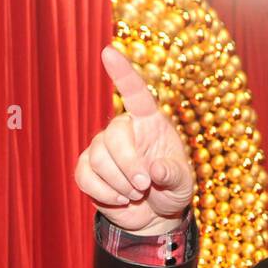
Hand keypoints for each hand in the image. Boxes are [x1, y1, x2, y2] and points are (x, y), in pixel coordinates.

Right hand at [74, 45, 195, 233]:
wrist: (154, 216)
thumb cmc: (171, 191)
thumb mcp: (183, 185)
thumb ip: (173, 175)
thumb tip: (156, 171)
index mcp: (149, 123)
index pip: (135, 93)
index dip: (122, 73)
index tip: (108, 52)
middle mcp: (123, 130)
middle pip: (113, 137)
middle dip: (128, 167)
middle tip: (144, 187)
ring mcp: (102, 148)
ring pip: (98, 159)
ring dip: (119, 184)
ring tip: (136, 195)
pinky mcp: (88, 169)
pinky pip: (85, 176)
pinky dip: (104, 194)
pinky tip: (120, 200)